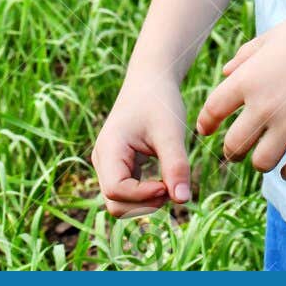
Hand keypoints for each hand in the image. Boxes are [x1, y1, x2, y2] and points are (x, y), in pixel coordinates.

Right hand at [91, 68, 191, 216]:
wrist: (151, 81)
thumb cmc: (160, 102)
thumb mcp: (171, 132)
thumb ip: (176, 166)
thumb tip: (183, 201)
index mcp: (108, 149)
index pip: (116, 191)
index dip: (144, 196)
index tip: (169, 186)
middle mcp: (102, 160)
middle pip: (115, 204)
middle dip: (145, 204)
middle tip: (172, 186)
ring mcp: (108, 165)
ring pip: (120, 204)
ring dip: (146, 203)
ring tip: (169, 182)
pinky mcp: (118, 167)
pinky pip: (127, 194)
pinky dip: (145, 195)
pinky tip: (164, 180)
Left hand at [195, 0, 285, 181]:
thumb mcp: (272, 37)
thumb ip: (246, 57)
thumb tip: (226, 74)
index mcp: (249, 78)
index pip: (213, 110)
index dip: (206, 124)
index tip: (207, 130)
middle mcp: (265, 104)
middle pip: (234, 146)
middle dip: (232, 151)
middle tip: (237, 149)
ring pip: (262, 163)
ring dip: (260, 162)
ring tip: (265, 155)